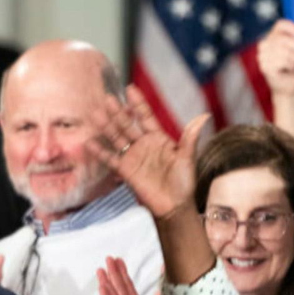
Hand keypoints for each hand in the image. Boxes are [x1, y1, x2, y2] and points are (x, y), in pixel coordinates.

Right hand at [87, 85, 208, 218]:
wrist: (175, 206)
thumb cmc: (184, 182)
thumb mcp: (187, 158)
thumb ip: (190, 138)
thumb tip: (204, 116)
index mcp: (158, 138)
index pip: (145, 117)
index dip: (138, 104)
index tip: (130, 89)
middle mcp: (143, 144)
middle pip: (127, 124)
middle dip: (117, 111)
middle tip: (108, 98)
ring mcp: (133, 156)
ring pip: (117, 137)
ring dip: (106, 126)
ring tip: (96, 113)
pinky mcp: (126, 170)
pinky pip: (111, 159)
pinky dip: (100, 152)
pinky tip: (90, 143)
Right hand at [258, 19, 293, 99]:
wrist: (289, 88)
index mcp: (271, 38)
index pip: (280, 25)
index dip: (292, 27)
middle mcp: (263, 46)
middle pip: (284, 39)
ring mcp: (262, 57)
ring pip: (285, 51)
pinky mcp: (265, 68)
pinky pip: (283, 61)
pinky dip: (292, 65)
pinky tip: (292, 70)